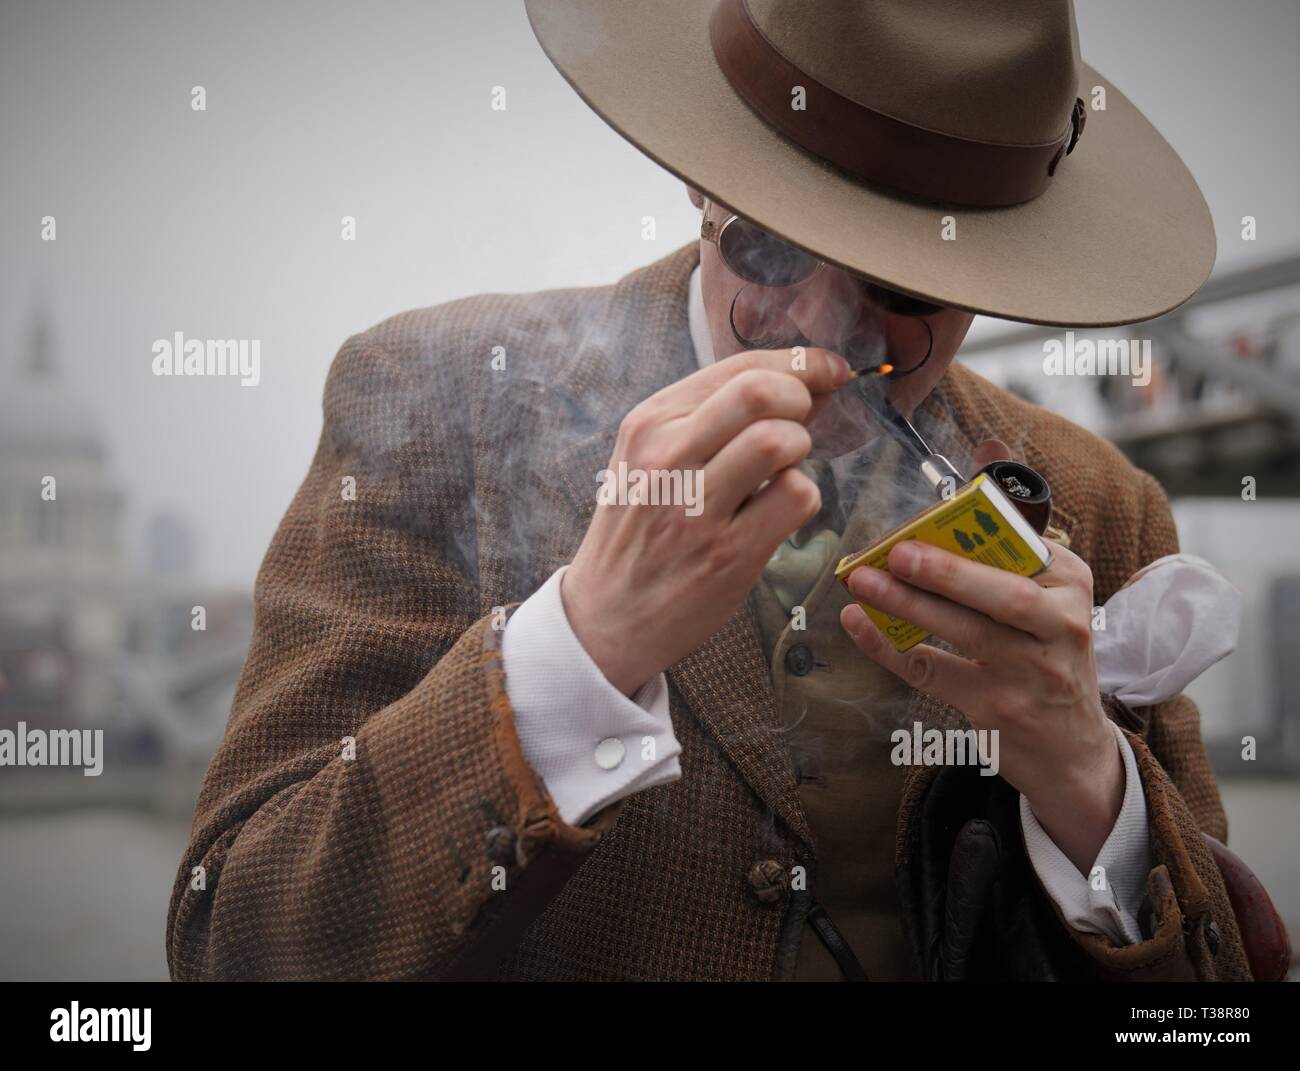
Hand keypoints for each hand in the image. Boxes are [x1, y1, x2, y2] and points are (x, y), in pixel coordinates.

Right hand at [562, 346, 850, 695]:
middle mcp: (667, 457)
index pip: (739, 368)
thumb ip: (714, 419)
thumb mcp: (650, 459)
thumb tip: (807, 384)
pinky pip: (796, 498)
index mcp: (649, 423)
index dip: (799, 363)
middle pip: (760, 392)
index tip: (827, 371)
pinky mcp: (728, 553)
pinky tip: (777, 512)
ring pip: (781, 442)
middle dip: (802, 399)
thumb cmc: (640, 531)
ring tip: (783, 471)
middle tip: (804, 423)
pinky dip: (802, 498)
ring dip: (801, 451)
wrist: (606, 616)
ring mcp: (697, 507)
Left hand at [838, 469, 1122, 873]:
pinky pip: (934, 673)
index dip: (968, 533)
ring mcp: (1032, 674)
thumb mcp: (1047, 595)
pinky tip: (858, 624)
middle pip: (1004, 597)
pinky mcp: (998, 709)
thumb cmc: (1045, 652)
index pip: (1019, 550)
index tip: (922, 519)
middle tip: (897, 551)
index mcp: (1070, 583)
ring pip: (968, 635)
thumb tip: (985, 448)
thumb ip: (1011, 538)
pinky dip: (890, 649)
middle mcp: (1060, 626)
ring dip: (909, 606)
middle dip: (949, 572)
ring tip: (862, 580)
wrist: (1071, 747)